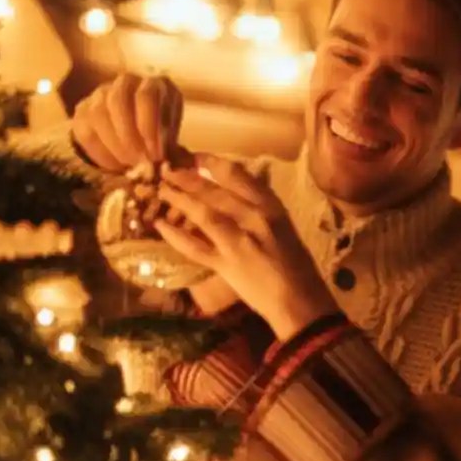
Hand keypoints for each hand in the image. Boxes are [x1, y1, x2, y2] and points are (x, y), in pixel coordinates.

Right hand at [72, 74, 184, 171]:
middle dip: (129, 135)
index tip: (156, 153)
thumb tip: (170, 163)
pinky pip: (86, 132)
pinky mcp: (83, 111)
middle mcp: (127, 82)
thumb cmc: (161, 138)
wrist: (137, 139)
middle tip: (140, 160)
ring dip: (116, 145)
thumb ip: (170, 149)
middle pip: (118, 100)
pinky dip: (102, 153)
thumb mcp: (172, 140)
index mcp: (155, 85)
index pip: (147, 96)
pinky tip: (116, 165)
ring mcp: (102, 94)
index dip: (149, 126)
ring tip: (130, 164)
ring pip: (98, 114)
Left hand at [155, 154, 338, 339]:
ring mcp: (239, 242)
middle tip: (167, 171)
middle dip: (187, 179)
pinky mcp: (226, 265)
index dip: (212, 163)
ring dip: (179, 200)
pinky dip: (175, 235)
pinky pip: (195, 247)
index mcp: (272, 208)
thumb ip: (259, 211)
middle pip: (215, 192)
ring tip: (162, 191)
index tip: (194, 158)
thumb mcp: (283, 228)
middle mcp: (255, 219)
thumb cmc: (297, 267)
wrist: (300, 302)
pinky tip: (160, 226)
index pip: (238, 176)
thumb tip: (231, 195)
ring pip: (203, 213)